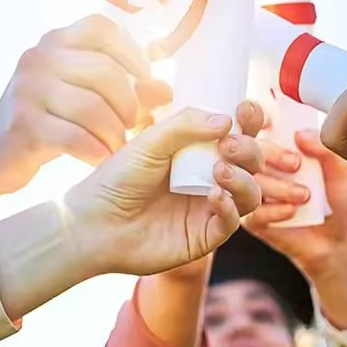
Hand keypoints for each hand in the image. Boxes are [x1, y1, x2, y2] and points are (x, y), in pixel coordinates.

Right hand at [0, 14, 171, 194]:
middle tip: (135, 124)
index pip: (102, 28)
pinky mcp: (22, 125)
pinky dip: (97, 151)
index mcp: (56, 40)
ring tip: (118, 145)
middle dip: (128, 102)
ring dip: (115, 132)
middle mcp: (38, 57)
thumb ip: (124, 88)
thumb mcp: (82, 94)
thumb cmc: (47, 120)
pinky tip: (102, 159)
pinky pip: (75, 137)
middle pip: (105, 71)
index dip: (132, 52)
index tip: (146, 79)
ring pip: (93, 107)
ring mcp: (27, 89)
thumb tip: (165, 90)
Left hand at [64, 101, 263, 276]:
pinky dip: (229, 207)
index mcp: (198, 151)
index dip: (249, 120)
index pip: (236, 132)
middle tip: (228, 145)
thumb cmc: (118, 179)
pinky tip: (213, 196)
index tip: (244, 110)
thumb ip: (185, 125)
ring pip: (250, 193)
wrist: (95, 225)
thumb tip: (226, 120)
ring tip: (219, 170)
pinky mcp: (205, 236)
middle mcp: (209, 177)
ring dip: (243, 178)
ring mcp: (209, 207)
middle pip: (251, 162)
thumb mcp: (149, 142)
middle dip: (249, 150)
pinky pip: (232, 222)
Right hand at [244, 130, 346, 276]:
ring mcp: (251, 192)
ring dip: (277, 186)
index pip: (253, 123)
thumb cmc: (334, 199)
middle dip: (267, 153)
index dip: (252, 117)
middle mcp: (257, 165)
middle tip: (295, 164)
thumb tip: (301, 134)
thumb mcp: (338, 172)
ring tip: (304, 195)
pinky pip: (251, 212)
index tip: (266, 120)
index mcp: (274, 144)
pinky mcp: (252, 220)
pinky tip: (292, 211)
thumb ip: (325, 150)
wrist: (336, 241)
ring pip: (247, 181)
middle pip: (245, 150)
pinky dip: (272, 210)